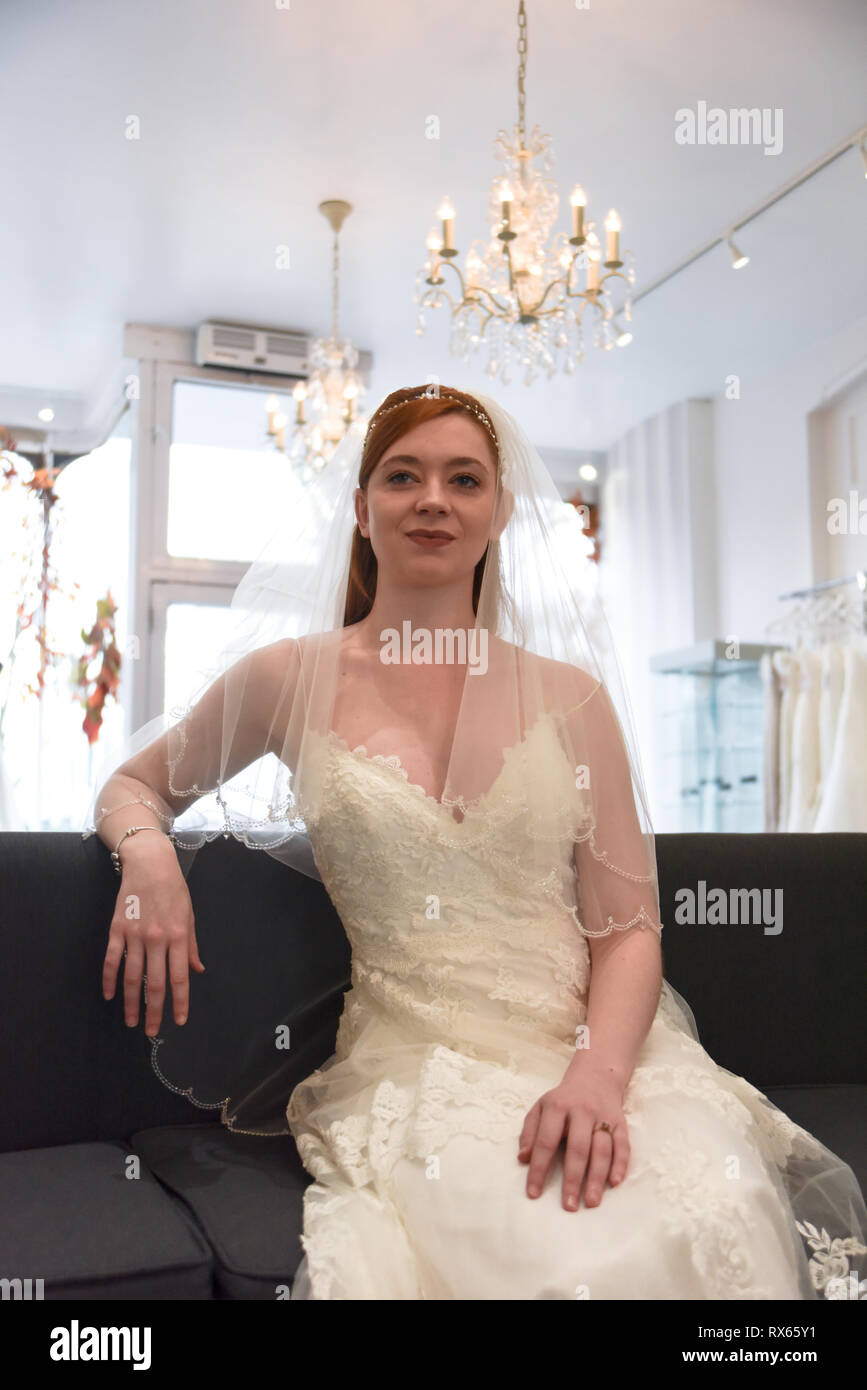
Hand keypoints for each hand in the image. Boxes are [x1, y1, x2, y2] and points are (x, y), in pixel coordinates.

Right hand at [102, 838, 204, 1036]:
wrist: (150, 863)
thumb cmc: (174, 889)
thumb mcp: (190, 915)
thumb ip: (191, 946)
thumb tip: (197, 971)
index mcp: (179, 936)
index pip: (180, 978)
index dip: (180, 1003)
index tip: (179, 1021)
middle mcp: (158, 938)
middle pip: (155, 983)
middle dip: (154, 1011)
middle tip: (151, 1031)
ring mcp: (135, 934)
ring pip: (132, 977)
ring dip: (131, 1002)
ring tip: (130, 1021)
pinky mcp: (117, 929)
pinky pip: (112, 959)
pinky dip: (109, 979)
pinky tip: (109, 996)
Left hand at [518, 1062, 628, 1211]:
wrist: (596, 1076)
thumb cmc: (563, 1100)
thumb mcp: (541, 1108)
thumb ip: (530, 1132)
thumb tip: (523, 1158)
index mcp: (557, 1106)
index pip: (546, 1142)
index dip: (539, 1169)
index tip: (533, 1194)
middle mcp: (582, 1111)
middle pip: (577, 1148)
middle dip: (572, 1179)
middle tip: (569, 1206)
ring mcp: (603, 1116)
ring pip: (602, 1149)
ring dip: (597, 1177)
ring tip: (591, 1202)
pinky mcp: (621, 1122)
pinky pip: (623, 1145)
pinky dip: (621, 1164)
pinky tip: (615, 1183)